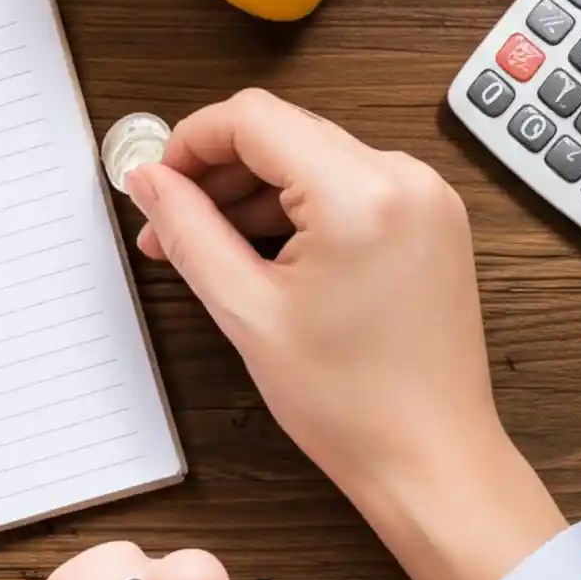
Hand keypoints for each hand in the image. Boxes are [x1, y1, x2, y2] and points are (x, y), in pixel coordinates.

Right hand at [124, 89, 566, 579]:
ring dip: (253, 193)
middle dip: (216, 172)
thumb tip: (150, 181)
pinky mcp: (430, 221)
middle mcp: (404, 178)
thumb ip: (189, 232)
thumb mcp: (247, 312)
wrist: (430, 460)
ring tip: (206, 247)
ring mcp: (425, 198)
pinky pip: (347, 187)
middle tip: (167, 222)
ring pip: (313, 159)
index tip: (156, 180)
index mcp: (361, 194)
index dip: (189, 141)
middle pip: (283, 133)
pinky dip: (297, 209)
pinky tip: (260, 253)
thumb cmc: (353, 405)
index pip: (253, 119)